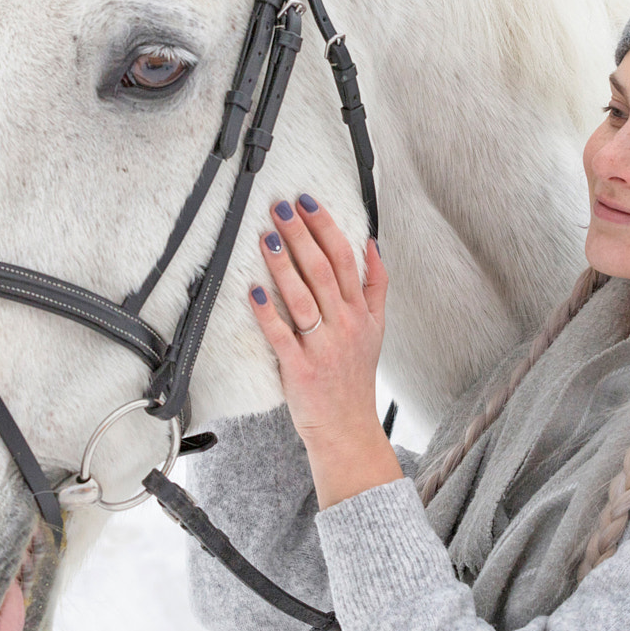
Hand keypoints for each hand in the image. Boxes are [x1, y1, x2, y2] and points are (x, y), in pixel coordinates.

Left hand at [247, 194, 399, 508]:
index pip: (346, 259)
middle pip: (324, 271)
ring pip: (302, 297)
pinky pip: (281, 335)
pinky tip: (253, 290)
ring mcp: (322, 347)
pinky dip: (267, 312)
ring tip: (267, 236)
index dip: (326, 227)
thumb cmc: (355, 376)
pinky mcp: (300, 369)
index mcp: (360, 312)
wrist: (348, 429)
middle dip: (302, 235)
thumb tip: (373, 244)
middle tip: (281, 207)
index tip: (307, 201)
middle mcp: (344, 325)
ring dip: (283, 264)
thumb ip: (376, 286)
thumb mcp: (376, 329)